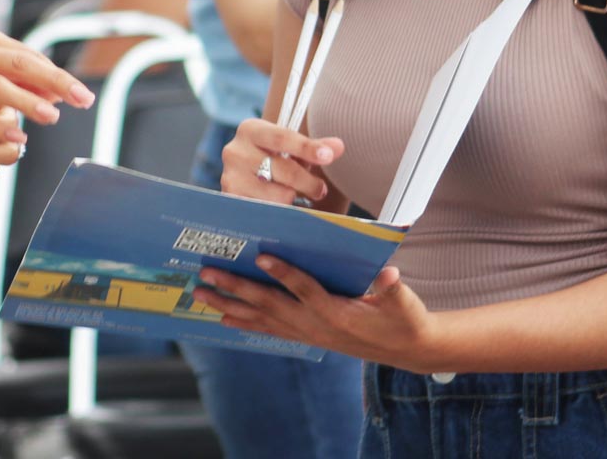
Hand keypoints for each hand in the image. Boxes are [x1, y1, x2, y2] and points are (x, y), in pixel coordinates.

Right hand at [0, 25, 93, 145]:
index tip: (78, 91)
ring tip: (53, 116)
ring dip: (28, 102)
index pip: (25, 54)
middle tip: (82, 98)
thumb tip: (49, 87)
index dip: (54, 74)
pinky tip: (16, 135)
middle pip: (19, 63)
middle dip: (55, 81)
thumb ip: (4, 68)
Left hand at [194, 258, 437, 369]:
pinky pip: (269, 330)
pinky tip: (223, 318)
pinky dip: (245, 323)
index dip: (285, 275)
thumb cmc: (404, 319)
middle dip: (236, 289)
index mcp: (338, 312)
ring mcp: (307, 333)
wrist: (405, 350)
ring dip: (229, 306)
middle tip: (207, 274)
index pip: (307, 290)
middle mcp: (315, 325)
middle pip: (270, 305)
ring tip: (201, 294)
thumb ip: (393, 289)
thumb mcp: (404, 304)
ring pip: (262, 319)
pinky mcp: (306, 336)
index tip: (262, 257)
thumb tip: (389, 273)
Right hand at [219, 118, 343, 204]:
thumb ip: (315, 147)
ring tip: (292, 194)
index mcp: (251, 130)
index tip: (328, 156)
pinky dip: (280, 211)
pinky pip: (267, 212)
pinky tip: (281, 206)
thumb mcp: (291, 148)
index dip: (307, 148)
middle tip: (320, 190)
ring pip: (277, 195)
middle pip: (283, 170)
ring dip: (292, 198)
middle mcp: (235, 151)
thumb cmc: (273, 158)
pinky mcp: (231, 201)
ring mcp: (230, 177)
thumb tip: (338, 146)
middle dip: (308, 182)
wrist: (245, 176)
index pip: (283, 138)